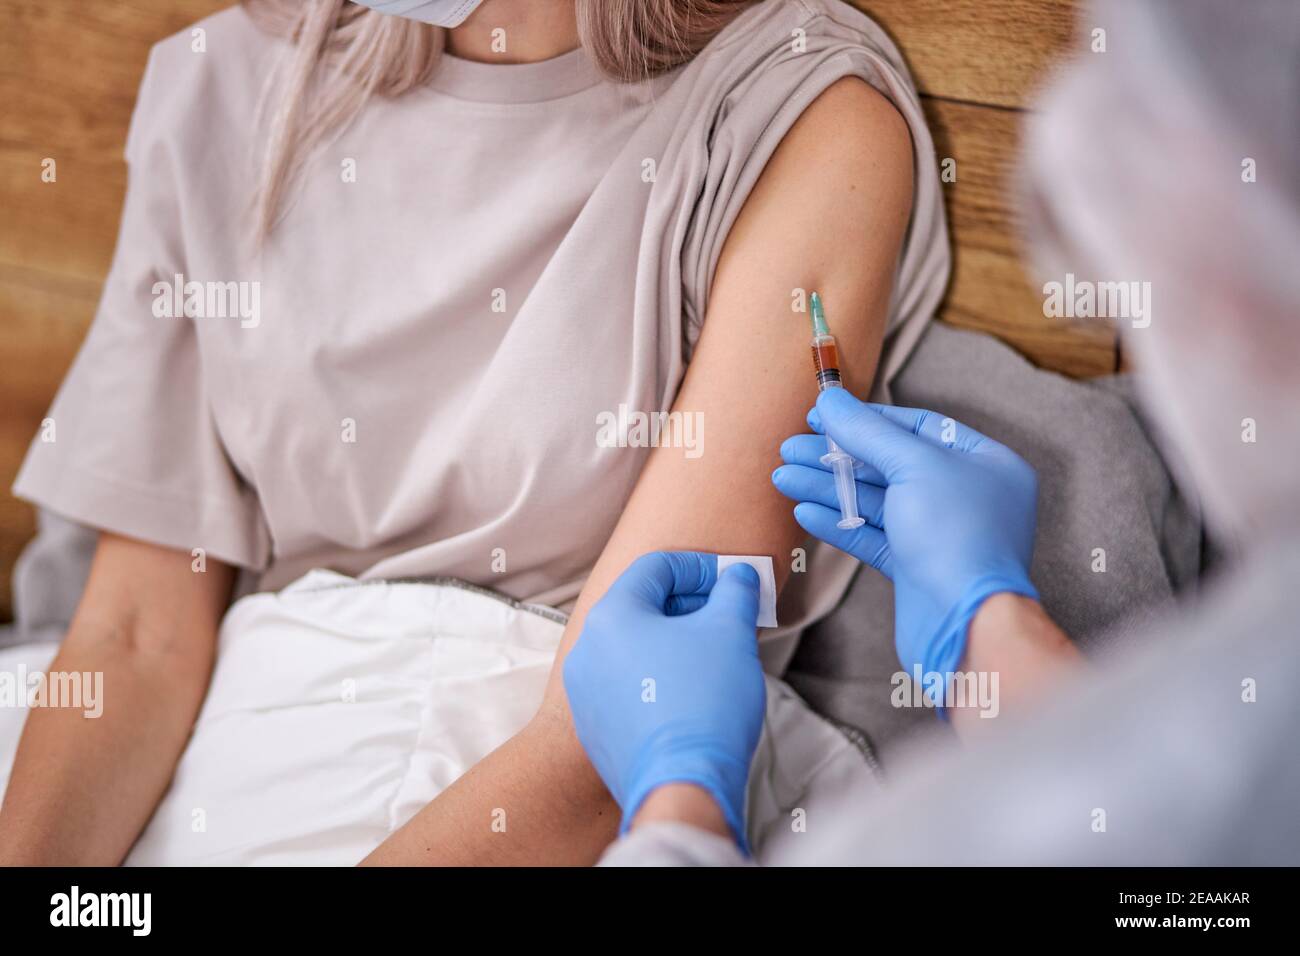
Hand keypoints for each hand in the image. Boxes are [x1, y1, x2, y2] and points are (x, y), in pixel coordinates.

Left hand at [563, 551, 764, 848]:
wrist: (681, 786)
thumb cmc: (704, 703)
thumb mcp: (731, 633)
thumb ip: (735, 592)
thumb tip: (738, 576)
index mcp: (612, 616)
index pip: (655, 568)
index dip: (699, 567)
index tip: (730, 581)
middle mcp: (587, 649)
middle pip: (641, 606)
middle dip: (689, 605)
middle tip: (726, 615)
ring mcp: (585, 691)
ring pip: (633, 647)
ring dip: (674, 640)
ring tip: (713, 654)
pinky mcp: (595, 727)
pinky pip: (626, 685)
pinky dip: (657, 676)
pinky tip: (691, 691)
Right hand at [772, 389, 1038, 690]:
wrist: (966, 624)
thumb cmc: (957, 537)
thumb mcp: (912, 467)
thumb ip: (867, 431)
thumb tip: (830, 399)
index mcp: (985, 463)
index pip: (918, 427)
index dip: (867, 419)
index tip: (821, 414)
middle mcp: (967, 496)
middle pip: (891, 464)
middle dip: (837, 455)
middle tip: (789, 447)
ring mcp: (941, 534)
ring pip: (876, 502)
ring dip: (828, 487)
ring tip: (783, 476)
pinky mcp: (917, 569)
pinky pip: (873, 536)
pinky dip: (839, 523)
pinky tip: (804, 511)